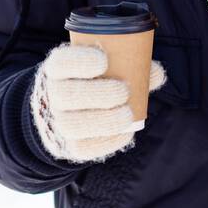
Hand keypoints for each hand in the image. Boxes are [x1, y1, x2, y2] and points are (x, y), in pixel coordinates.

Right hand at [30, 43, 166, 162]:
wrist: (70, 110)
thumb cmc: (94, 81)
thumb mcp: (107, 68)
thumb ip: (131, 67)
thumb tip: (156, 73)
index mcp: (58, 69)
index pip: (61, 63)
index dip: (80, 62)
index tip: (104, 60)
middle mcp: (52, 95)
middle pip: (67, 95)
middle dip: (98, 93)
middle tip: (124, 91)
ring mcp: (56, 121)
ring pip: (71, 124)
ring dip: (104, 120)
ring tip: (127, 115)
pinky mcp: (67, 144)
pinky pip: (82, 147)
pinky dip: (107, 141)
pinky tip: (126, 132)